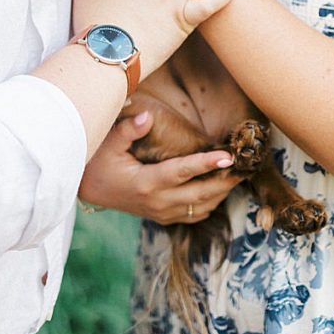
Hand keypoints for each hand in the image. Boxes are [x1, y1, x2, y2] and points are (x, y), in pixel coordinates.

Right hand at [81, 110, 242, 223]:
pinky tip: (218, 189)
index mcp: (146, 183)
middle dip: (226, 181)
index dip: (207, 163)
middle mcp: (158, 202)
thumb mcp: (108, 142)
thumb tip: (149, 116)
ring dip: (221, 192)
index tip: (228, 156)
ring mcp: (162, 213)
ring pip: (203, 206)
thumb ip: (128, 129)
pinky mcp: (163, 217)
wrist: (88, 190)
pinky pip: (195, 214)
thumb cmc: (97, 163)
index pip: (183, 172)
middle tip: (244, 166)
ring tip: (236, 175)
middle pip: (202, 194)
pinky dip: (210, 202)